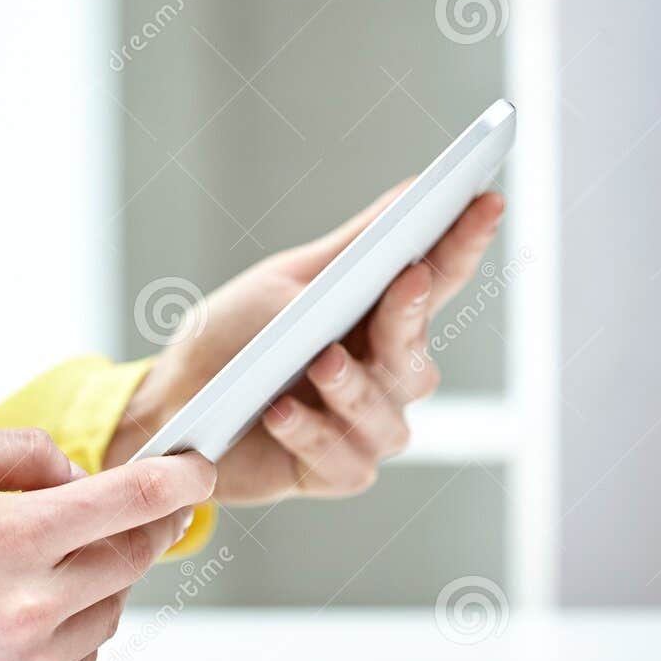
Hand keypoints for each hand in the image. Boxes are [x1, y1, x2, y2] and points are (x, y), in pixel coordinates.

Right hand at [0, 429, 215, 660]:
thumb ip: (17, 450)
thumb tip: (79, 474)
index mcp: (14, 536)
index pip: (131, 500)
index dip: (179, 479)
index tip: (198, 470)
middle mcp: (33, 604)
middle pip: (134, 557)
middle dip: (145, 527)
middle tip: (142, 510)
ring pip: (112, 609)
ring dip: (97, 582)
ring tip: (36, 571)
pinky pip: (84, 656)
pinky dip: (71, 630)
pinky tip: (18, 618)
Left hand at [104, 184, 504, 504]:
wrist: (174, 402)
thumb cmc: (233, 339)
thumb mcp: (287, 282)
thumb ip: (355, 247)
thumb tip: (417, 188)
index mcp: (379, 322)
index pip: (437, 281)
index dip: (466, 243)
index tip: (487, 201)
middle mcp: (385, 379)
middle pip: (418, 357)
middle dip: (411, 320)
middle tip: (404, 283)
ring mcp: (364, 430)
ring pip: (386, 418)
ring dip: (353, 388)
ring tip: (320, 363)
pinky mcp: (334, 473)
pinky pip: (343, 461)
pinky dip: (311, 435)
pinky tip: (280, 412)